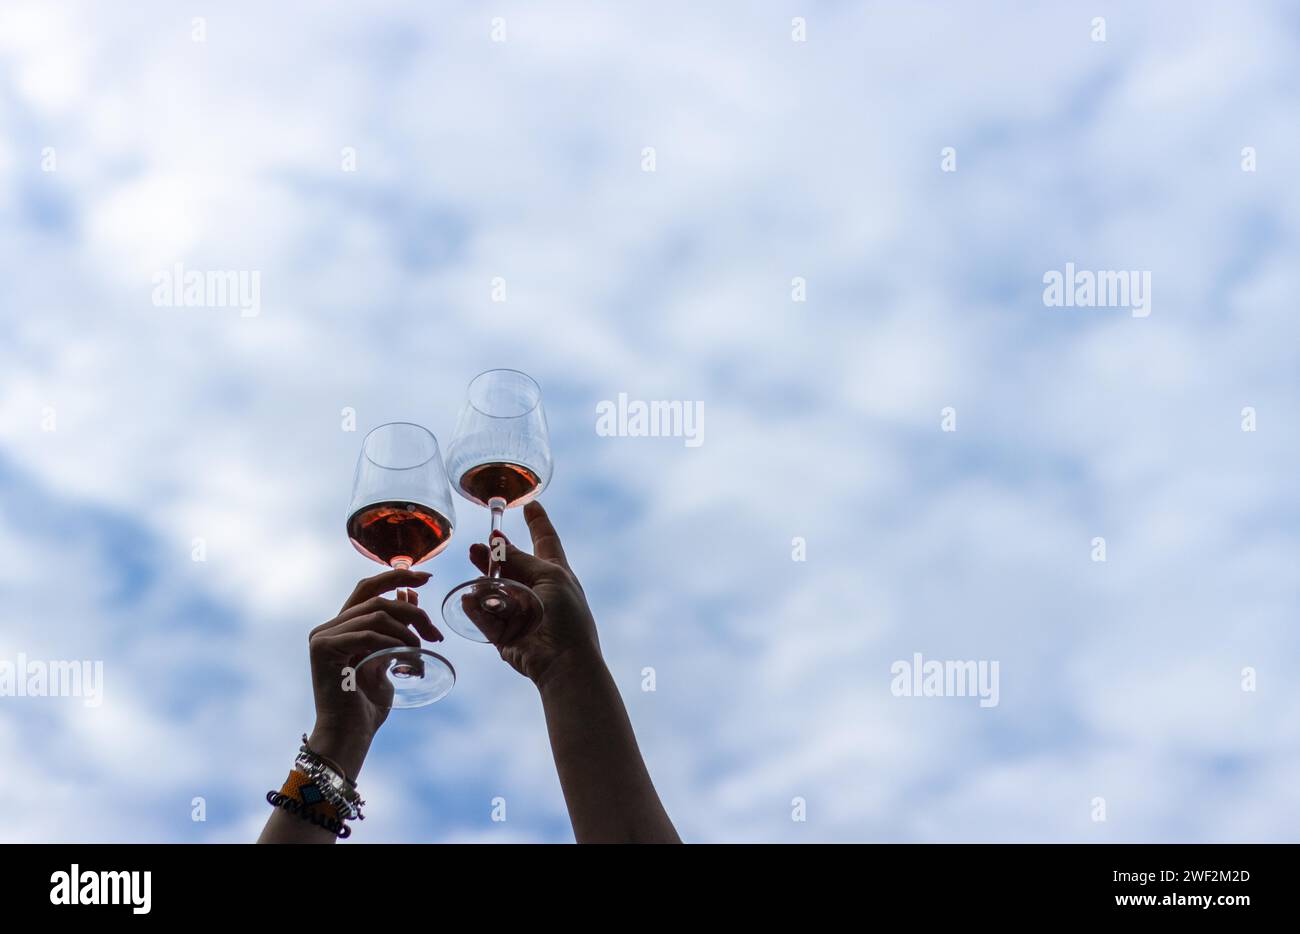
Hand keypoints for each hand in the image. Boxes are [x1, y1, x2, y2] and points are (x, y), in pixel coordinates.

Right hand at [307, 569, 441, 744]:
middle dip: (413, 612)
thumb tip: (412, 596)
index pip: (368, 588)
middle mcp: (328, 627)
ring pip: (376, 614)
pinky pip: (368, 634)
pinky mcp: (323, 648)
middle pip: (377, 600)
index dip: (397, 576)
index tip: (427, 578)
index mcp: (341, 627)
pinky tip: (404, 658)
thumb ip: (396, 630)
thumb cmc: (368, 705)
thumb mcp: (389, 658)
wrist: (349, 736)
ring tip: (419, 654)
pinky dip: (392, 643)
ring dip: (406, 632)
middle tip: (436, 634)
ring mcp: (323, 637)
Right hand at [467, 501, 601, 687]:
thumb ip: (520, 559)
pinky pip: (485, 615)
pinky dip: (477, 606)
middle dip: (495, 553)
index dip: (538, 522)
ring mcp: (519, 610)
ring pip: (494, 588)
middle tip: (478, 546)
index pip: (545, 540)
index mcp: (555, 573)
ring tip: (474, 562)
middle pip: (511, 564)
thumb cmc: (567, 615)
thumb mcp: (549, 577)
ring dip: (483, 576)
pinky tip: (468, 597)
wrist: (563, 660)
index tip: (532, 504)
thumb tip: (497, 540)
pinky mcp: (504, 633)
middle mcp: (537, 589)